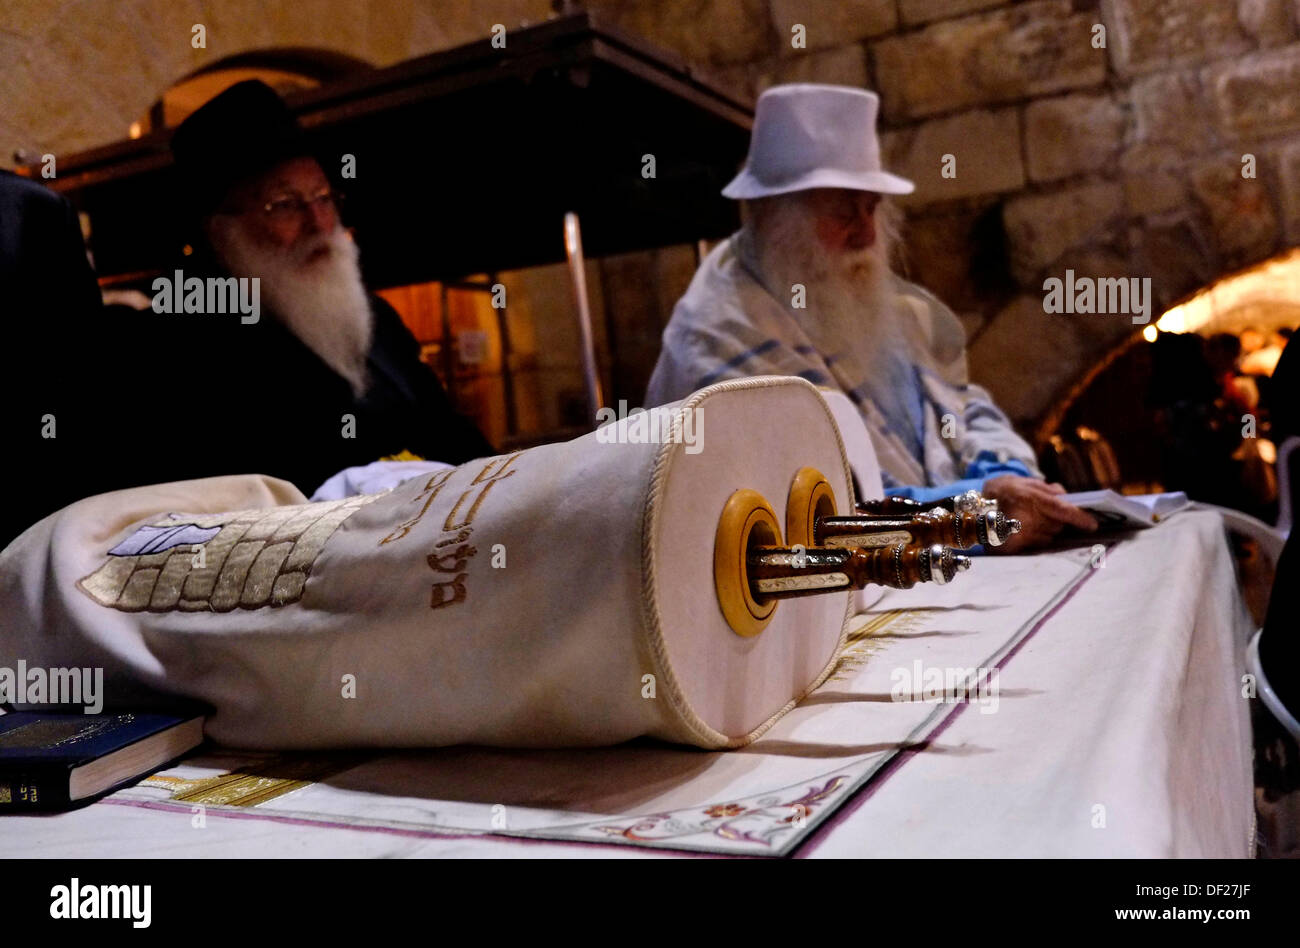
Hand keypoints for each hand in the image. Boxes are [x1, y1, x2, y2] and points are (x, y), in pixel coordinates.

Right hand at [981, 475, 1097, 552]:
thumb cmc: (1002, 490)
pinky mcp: (1015, 546)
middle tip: (1046, 514)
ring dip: (1047, 530)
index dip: (1081, 518)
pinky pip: (1038, 544)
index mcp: (1033, 498)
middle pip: (1058, 526)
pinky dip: (1037, 538)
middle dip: (1059, 522)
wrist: (973, 507)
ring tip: (1030, 520)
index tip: (1093, 525)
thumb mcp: (1025, 482)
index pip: (1065, 511)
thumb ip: (1048, 489)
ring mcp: (1022, 534)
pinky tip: (1025, 530)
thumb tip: (1066, 497)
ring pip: (1049, 536)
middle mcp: (1029, 518)